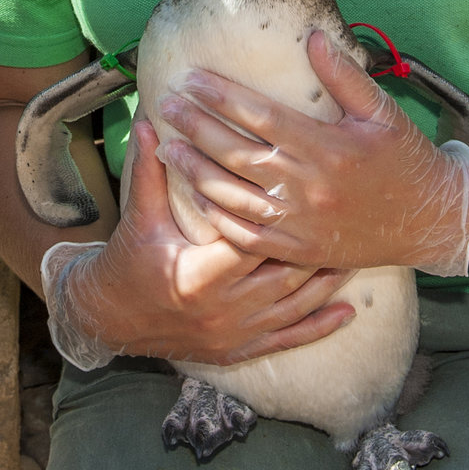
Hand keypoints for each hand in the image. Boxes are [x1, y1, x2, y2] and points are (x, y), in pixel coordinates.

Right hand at [46, 120, 355, 368]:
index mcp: (200, 274)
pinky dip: (320, 325)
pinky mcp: (241, 350)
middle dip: (316, 247)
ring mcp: (236, 332)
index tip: (306, 189)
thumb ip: (148, 170)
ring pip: (294, 306)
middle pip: (284, 274)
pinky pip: (289, 339)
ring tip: (356, 254)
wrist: (112, 319)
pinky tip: (347, 311)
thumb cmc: (128, 262)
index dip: (280, 216)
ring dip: (326, 282)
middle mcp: (224, 308)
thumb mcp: (139, 216)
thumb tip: (149, 120)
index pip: (252, 241)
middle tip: (349, 219)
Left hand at [154, 31, 468, 274]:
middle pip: (237, 154)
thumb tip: (312, 36)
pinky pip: (249, 236)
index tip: (190, 78)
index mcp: (328, 147)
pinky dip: (218, 217)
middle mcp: (310, 187)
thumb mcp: (382, 111)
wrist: (431, 220)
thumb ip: (345, 75)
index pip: (260, 116)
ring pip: (234, 196)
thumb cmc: (405, 158)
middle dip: (196, 127)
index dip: (220, 96)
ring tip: (167, 148)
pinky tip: (195, 196)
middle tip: (166, 106)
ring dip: (195, 171)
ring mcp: (303, 223)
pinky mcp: (301, 250)